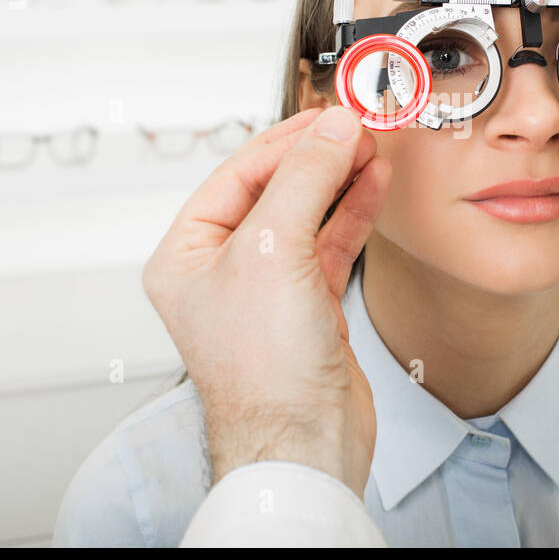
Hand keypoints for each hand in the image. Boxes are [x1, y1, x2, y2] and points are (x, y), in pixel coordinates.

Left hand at [141, 106, 390, 496]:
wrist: (302, 444)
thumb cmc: (263, 373)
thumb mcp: (273, 251)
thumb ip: (305, 180)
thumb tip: (332, 128)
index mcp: (186, 254)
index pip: (237, 173)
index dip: (286, 140)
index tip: (329, 116)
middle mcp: (222, 270)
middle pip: (273, 189)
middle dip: (316, 157)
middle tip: (355, 126)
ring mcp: (266, 289)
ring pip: (305, 214)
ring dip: (339, 179)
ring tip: (370, 147)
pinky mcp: (306, 307)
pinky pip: (328, 243)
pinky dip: (352, 213)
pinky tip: (371, 185)